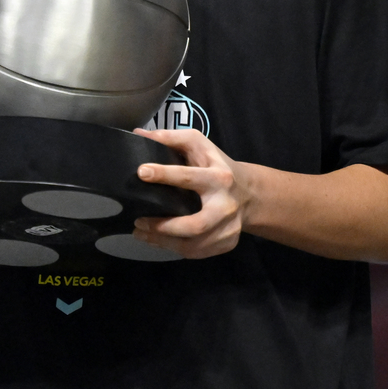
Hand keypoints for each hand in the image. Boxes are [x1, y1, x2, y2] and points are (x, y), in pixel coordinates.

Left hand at [132, 128, 248, 258]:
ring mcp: (228, 229)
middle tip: (139, 220)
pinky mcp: (226, 244)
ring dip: (162, 242)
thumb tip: (139, 135)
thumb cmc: (216, 165)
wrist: (248, 193)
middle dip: (164, 226)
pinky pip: (196, 253)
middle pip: (195, 225)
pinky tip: (156, 240)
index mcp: (219, 178)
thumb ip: (171, 138)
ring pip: (193, 245)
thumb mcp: (199, 144)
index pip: (189, 177)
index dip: (164, 174)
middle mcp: (225, 206)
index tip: (141, 172)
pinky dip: (172, 248)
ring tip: (140, 232)